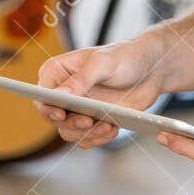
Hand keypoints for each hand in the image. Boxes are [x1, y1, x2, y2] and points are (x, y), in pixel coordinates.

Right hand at [35, 35, 170, 149]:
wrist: (152, 69)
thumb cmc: (126, 56)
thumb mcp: (104, 62)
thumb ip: (82, 78)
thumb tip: (60, 95)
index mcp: (58, 72)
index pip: (42, 95)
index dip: (47, 108)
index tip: (61, 114)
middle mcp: (64, 93)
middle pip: (54, 118)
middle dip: (72, 123)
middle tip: (90, 121)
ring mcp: (78, 109)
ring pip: (69, 132)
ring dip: (86, 134)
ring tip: (107, 127)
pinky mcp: (93, 121)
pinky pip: (87, 138)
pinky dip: (98, 138)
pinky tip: (113, 129)